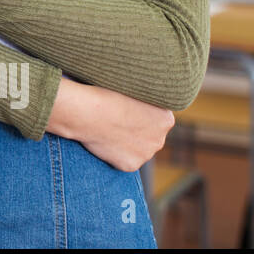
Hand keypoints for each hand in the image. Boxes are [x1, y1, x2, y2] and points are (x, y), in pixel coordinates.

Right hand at [46, 78, 174, 172]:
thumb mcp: (132, 88)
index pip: (157, 120)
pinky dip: (116, 154)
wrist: (87, 111)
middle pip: (150, 136)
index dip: (140, 114)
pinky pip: (125, 160)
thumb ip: (144, 98)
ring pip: (138, 149)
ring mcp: (146, 154)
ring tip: (108, 130)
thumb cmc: (106, 92)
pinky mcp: (131, 165)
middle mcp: (161, 139)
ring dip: (127, 143)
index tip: (125, 109)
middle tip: (116, 120)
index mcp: (166, 119)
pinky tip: (104, 141)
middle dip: (137, 131)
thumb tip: (140, 100)